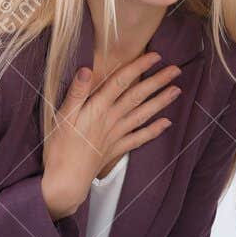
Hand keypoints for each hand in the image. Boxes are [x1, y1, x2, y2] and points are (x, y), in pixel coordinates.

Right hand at [41, 52, 180, 219]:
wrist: (65, 180)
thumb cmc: (59, 147)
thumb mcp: (62, 116)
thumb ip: (76, 93)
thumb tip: (87, 69)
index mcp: (97, 108)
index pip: (121, 82)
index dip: (139, 67)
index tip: (155, 56)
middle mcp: (111, 119)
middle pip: (137, 96)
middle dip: (157, 82)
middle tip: (176, 70)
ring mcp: (116, 135)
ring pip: (142, 115)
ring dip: (160, 102)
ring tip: (177, 90)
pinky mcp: (116, 149)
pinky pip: (139, 138)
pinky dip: (153, 131)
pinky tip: (166, 124)